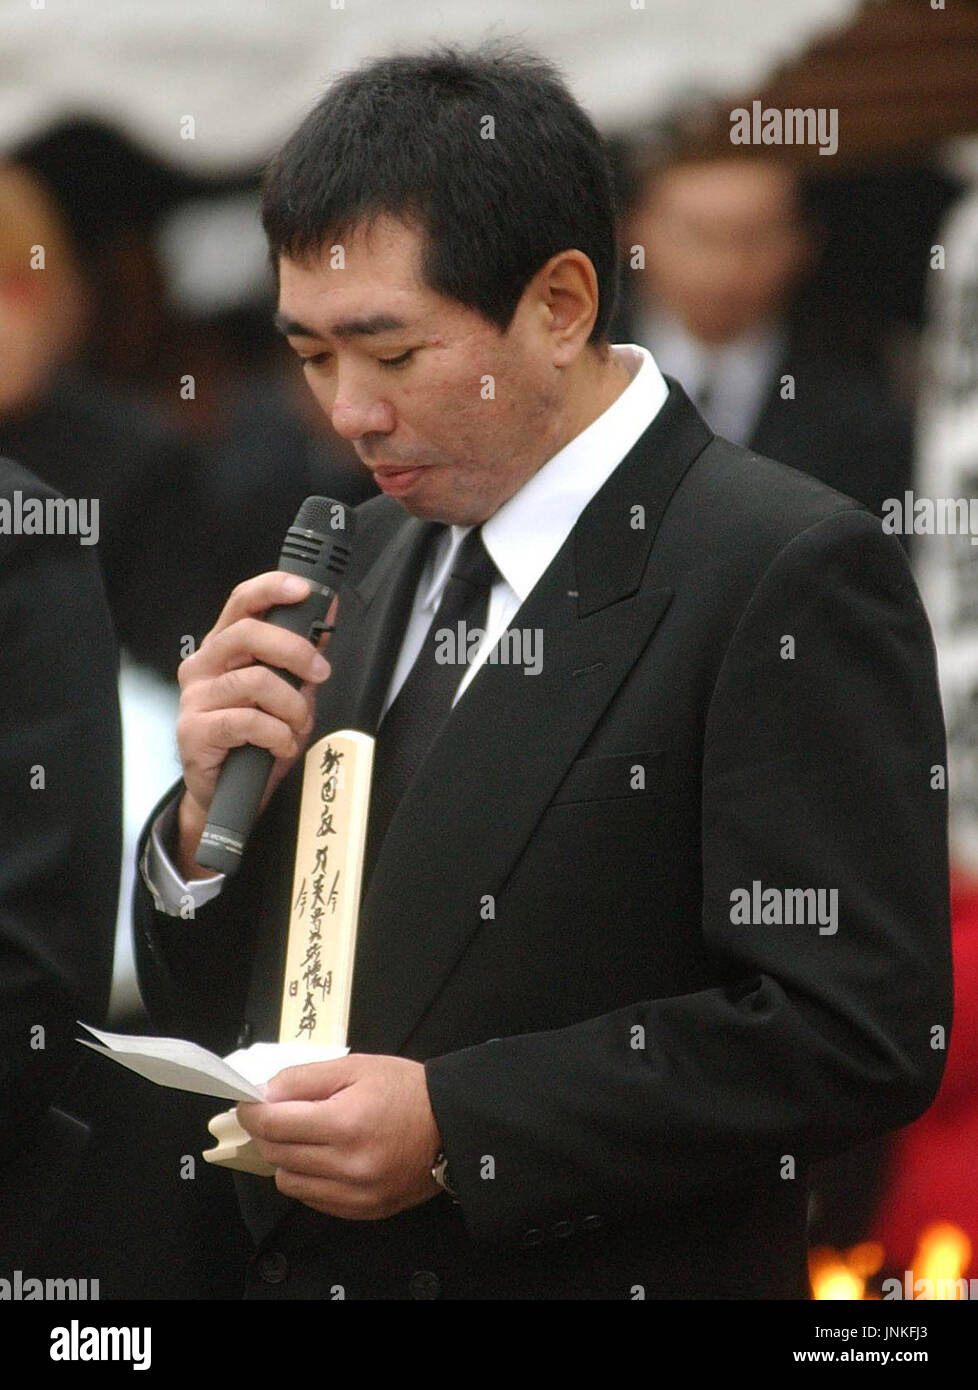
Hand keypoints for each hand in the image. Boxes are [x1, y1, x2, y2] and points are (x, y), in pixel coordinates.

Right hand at [174, 573, 336, 876]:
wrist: (226, 793)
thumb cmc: (255, 740)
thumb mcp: (287, 692)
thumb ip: (302, 656)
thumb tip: (327, 614)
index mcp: (224, 648)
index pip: (241, 602)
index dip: (272, 589)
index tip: (305, 590)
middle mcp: (203, 666)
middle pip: (248, 634)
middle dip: (295, 651)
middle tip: (320, 673)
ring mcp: (195, 698)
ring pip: (255, 682)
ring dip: (291, 706)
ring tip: (297, 726)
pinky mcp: (194, 731)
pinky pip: (249, 722)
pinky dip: (278, 735)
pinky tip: (281, 746)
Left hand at [236, 1054, 443, 1219]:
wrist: (451, 1126)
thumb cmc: (406, 1090)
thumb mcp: (356, 1067)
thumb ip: (306, 1078)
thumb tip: (265, 1092)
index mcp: (344, 1123)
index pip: (274, 1124)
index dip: (252, 1112)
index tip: (247, 1102)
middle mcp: (347, 1165)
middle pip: (277, 1153)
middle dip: (268, 1132)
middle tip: (276, 1114)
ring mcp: (354, 1193)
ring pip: (288, 1181)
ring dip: (285, 1157)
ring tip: (304, 1136)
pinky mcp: (361, 1210)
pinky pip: (312, 1199)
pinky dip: (307, 1177)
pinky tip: (323, 1157)